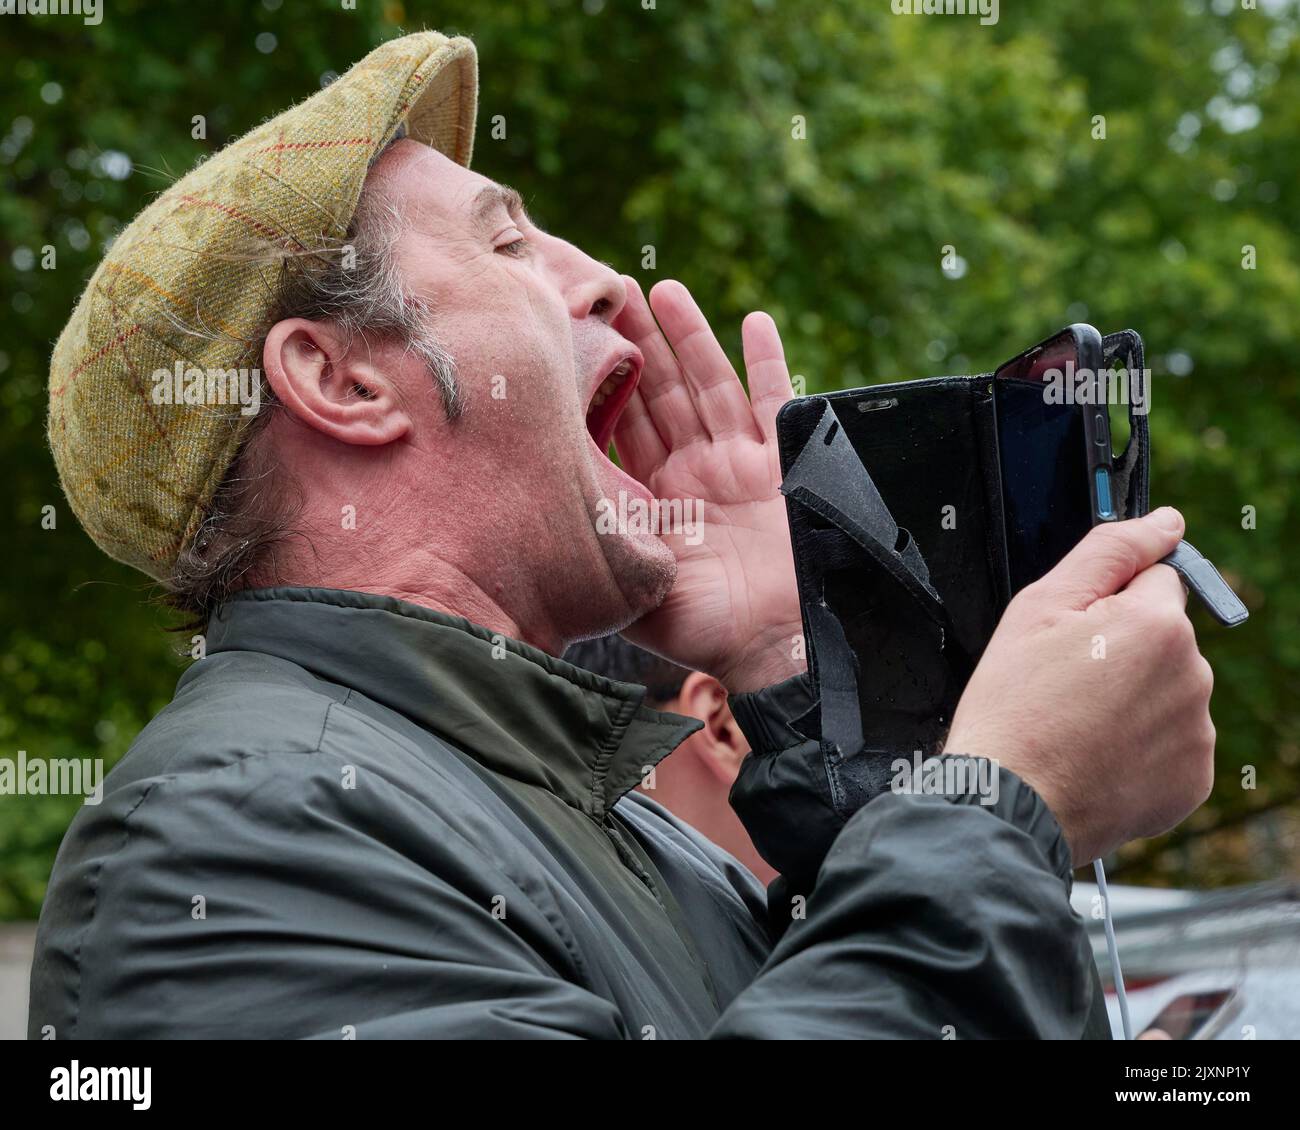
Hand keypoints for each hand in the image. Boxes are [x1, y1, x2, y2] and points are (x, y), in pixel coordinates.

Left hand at [611, 278, 803, 691]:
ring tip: (662, 290)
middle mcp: (694, 473)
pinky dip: (767, 362)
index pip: (624, 427)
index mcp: (656, 497)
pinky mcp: (783, 465)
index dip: (605, 383)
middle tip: (610, 292)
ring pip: (710, 386)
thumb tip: (547, 521)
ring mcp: (739, 465)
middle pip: (662, 394)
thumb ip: (603, 549)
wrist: (777, 647)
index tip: (579, 339)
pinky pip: (775, 403)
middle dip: (638, 344)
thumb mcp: (635, 586)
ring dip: (689, 338)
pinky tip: (754, 320)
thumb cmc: (705, 629)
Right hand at [944, 508, 1215, 865]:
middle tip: (1066, 684)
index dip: (1105, 605)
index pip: (1153, 582)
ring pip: (1166, 691)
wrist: (1008, 802)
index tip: (1073, 638)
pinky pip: (1171, 744)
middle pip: (1163, 638)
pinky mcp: (1193, 779)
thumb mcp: (1039, 607)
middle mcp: (1192, 675)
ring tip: (1077, 725)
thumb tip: (1165, 522)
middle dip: (1123, 651)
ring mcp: (1197, 732)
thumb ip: (1108, 552)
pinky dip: (1140, 748)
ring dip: (1133, 699)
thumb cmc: (1013, 706)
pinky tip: (1097, 756)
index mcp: (1158, 623)